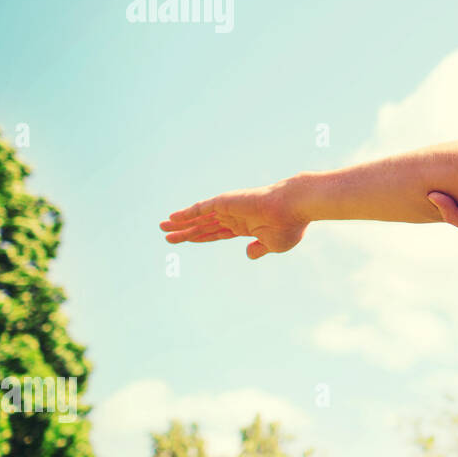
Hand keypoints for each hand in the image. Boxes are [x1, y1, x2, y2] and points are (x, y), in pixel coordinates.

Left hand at [159, 180, 308, 259]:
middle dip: (186, 231)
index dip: (202, 237)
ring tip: (162, 227)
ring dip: (181, 223)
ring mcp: (230, 209)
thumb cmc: (289, 226)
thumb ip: (259, 249)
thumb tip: (247, 254)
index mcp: (246, 227)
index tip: (188, 240)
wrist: (294, 208)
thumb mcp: (274, 245)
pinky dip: (187, 212)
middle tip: (168, 237)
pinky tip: (173, 217)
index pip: (218, 233)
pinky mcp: (226, 202)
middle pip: (204, 226)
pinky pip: (202, 208)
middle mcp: (235, 216)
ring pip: (199, 218)